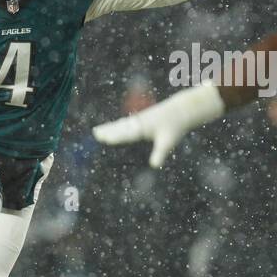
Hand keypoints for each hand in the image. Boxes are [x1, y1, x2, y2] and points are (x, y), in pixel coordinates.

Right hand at [92, 84, 224, 167]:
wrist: (181, 110)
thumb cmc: (175, 127)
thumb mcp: (168, 142)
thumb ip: (160, 153)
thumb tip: (155, 165)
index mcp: (144, 127)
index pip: (127, 133)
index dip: (115, 136)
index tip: (104, 138)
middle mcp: (139, 122)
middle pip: (120, 127)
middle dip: (108, 131)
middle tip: (95, 134)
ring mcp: (139, 119)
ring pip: (121, 124)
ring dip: (109, 128)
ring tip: (97, 131)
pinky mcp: (141, 118)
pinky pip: (125, 123)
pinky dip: (116, 125)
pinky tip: (112, 128)